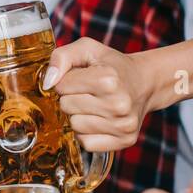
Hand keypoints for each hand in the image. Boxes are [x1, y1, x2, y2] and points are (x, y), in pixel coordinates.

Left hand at [43, 37, 154, 152]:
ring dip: (78, 116)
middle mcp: (118, 104)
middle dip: (71, 97)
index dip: (67, 80)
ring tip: (94, 105)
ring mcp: (123, 125)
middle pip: (66, 106)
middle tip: (88, 92)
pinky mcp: (125, 141)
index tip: (82, 78)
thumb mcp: (88, 49)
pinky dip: (87, 133)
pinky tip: (98, 120)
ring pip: (74, 126)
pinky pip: (86, 143)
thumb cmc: (112, 65)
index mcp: (108, 79)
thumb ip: (62, 56)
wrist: (144, 83)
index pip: (61, 85)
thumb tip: (48, 83)